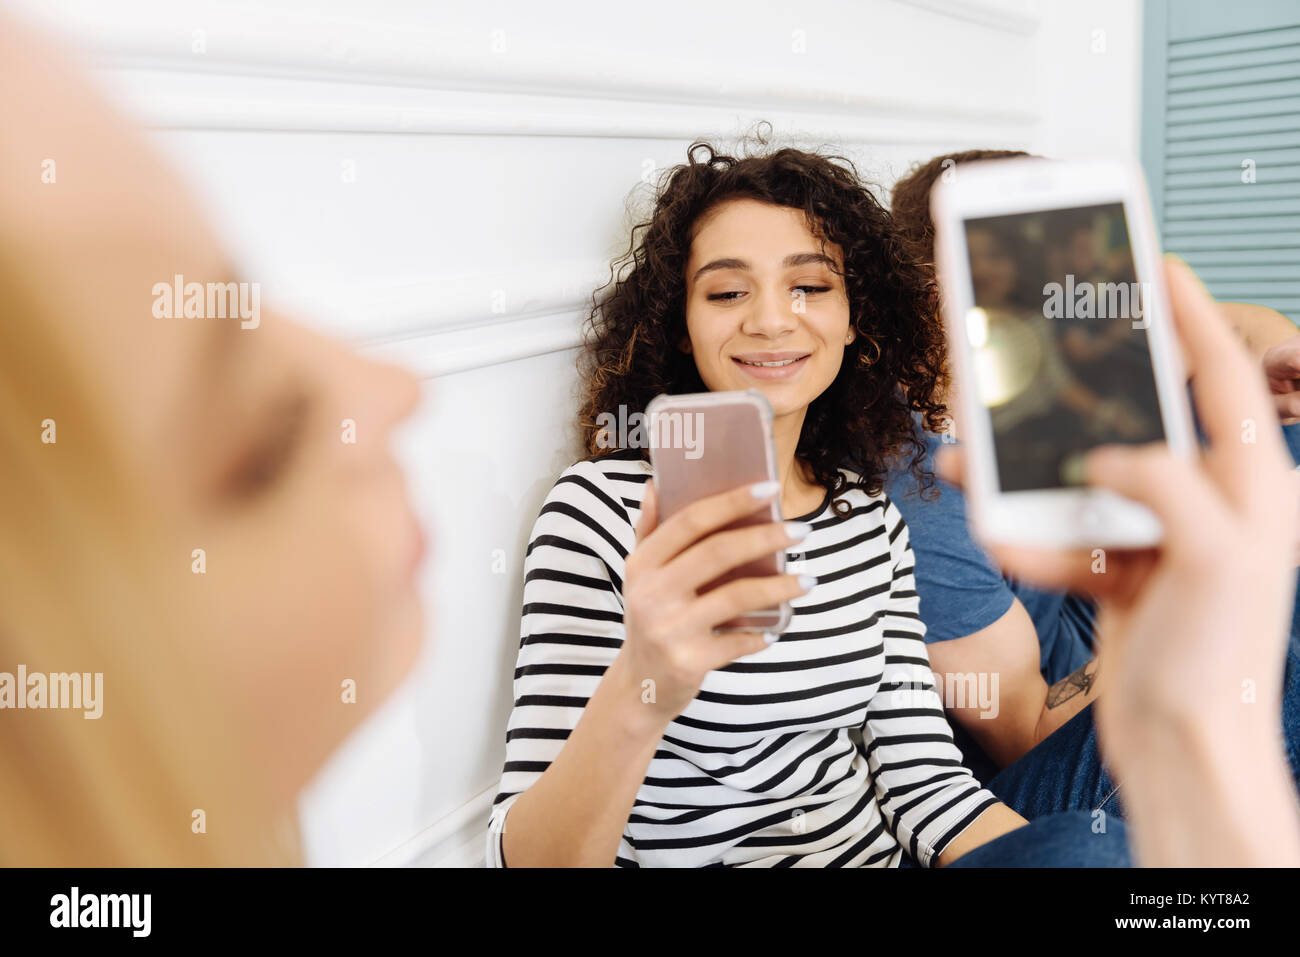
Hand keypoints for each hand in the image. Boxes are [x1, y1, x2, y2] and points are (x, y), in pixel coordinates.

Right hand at [618, 479, 813, 722]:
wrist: (639, 685)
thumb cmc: (649, 618)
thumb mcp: (640, 575)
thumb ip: (648, 531)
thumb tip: (656, 486)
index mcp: (643, 563)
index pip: (690, 521)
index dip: (732, 501)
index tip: (769, 489)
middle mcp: (652, 593)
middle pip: (718, 552)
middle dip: (766, 537)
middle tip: (802, 531)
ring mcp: (670, 628)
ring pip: (736, 596)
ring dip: (780, 587)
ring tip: (809, 580)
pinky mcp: (689, 661)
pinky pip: (739, 641)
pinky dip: (763, 634)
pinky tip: (777, 628)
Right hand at [937, 260, 1295, 760]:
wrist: (1185, 754)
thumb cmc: (1219, 664)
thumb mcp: (1218, 561)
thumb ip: (1168, 488)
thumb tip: (1106, 460)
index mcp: (1252, 488)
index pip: (1220, 380)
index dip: (1190, 316)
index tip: (1156, 265)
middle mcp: (1208, 503)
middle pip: (1136, 419)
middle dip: (1082, 391)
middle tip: (1041, 346)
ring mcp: (1160, 538)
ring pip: (1082, 480)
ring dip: (1027, 476)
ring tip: (977, 462)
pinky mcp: (1121, 572)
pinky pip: (1063, 539)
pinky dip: (1031, 543)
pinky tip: (1007, 547)